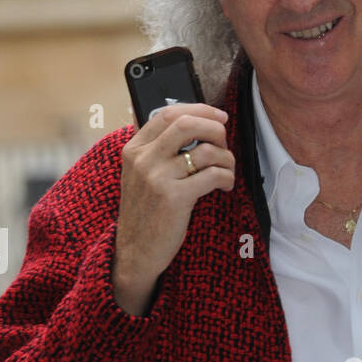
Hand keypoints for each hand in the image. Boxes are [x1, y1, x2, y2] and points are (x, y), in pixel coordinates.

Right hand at [114, 103, 235, 309]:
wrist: (135, 252)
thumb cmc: (144, 213)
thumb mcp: (137, 176)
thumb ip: (153, 149)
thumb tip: (181, 120)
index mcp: (133, 149)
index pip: (167, 113)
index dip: (198, 109)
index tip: (218, 116)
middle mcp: (143, 159)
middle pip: (187, 124)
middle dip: (215, 127)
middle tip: (224, 141)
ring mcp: (157, 178)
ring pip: (206, 150)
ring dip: (226, 158)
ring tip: (227, 170)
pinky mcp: (174, 198)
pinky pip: (213, 175)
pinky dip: (227, 178)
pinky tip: (225, 186)